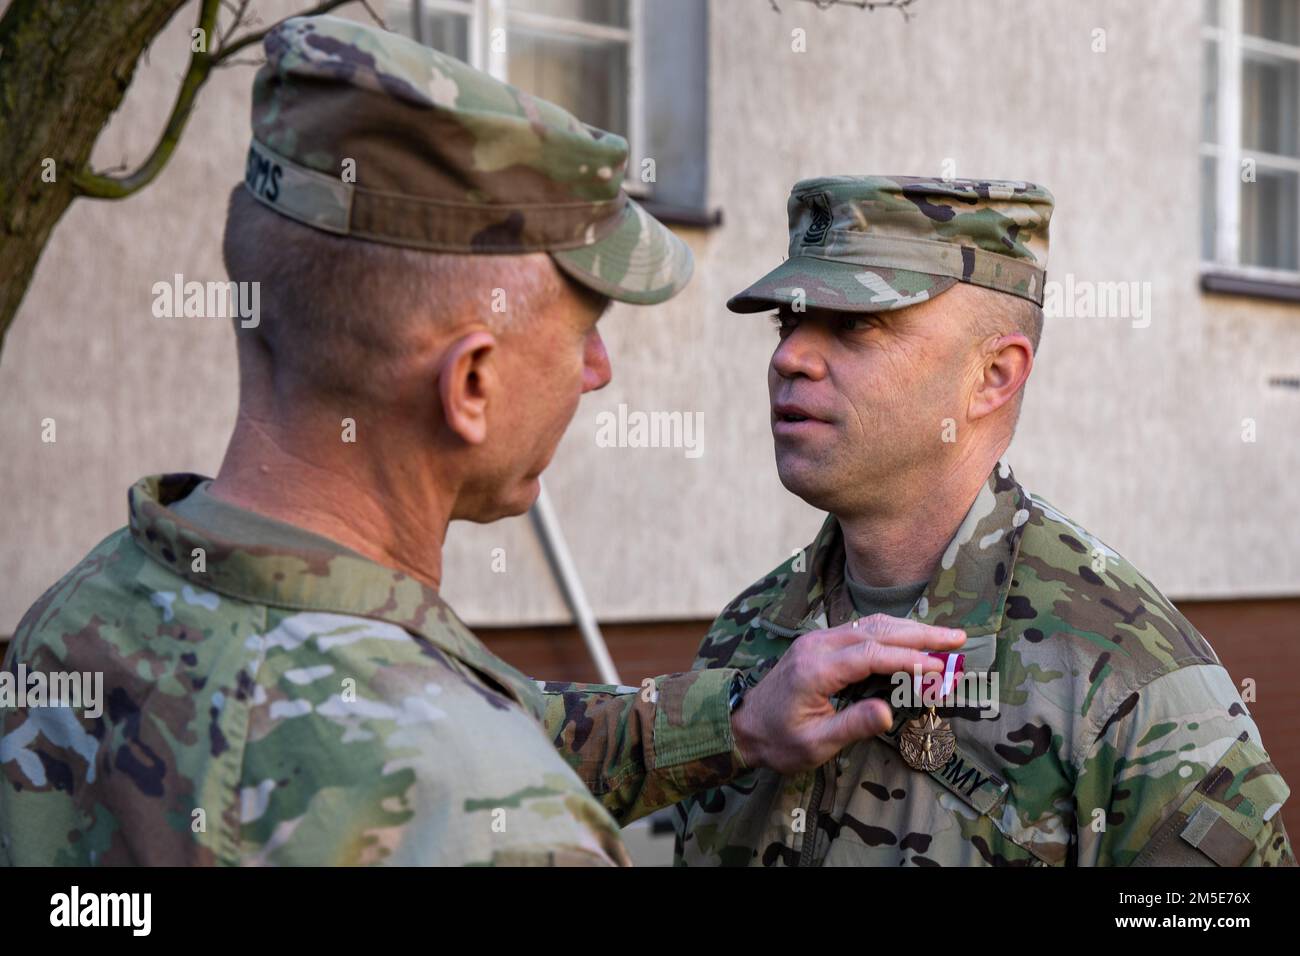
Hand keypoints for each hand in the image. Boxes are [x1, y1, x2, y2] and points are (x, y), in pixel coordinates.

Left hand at [729, 615, 965, 774]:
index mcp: (815, 669)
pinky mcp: (820, 643)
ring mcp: (817, 640)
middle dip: (920, 634)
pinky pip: (861, 629)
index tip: (938, 667)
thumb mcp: (814, 744)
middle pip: (876, 631)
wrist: (742, 727)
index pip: (870, 655)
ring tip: (946, 636)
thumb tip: (888, 712)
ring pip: (870, 625)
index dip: (907, 659)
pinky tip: (913, 636)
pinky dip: (891, 632)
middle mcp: (817, 646)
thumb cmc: (778, 741)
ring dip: (909, 629)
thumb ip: (852, 726)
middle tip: (959, 638)